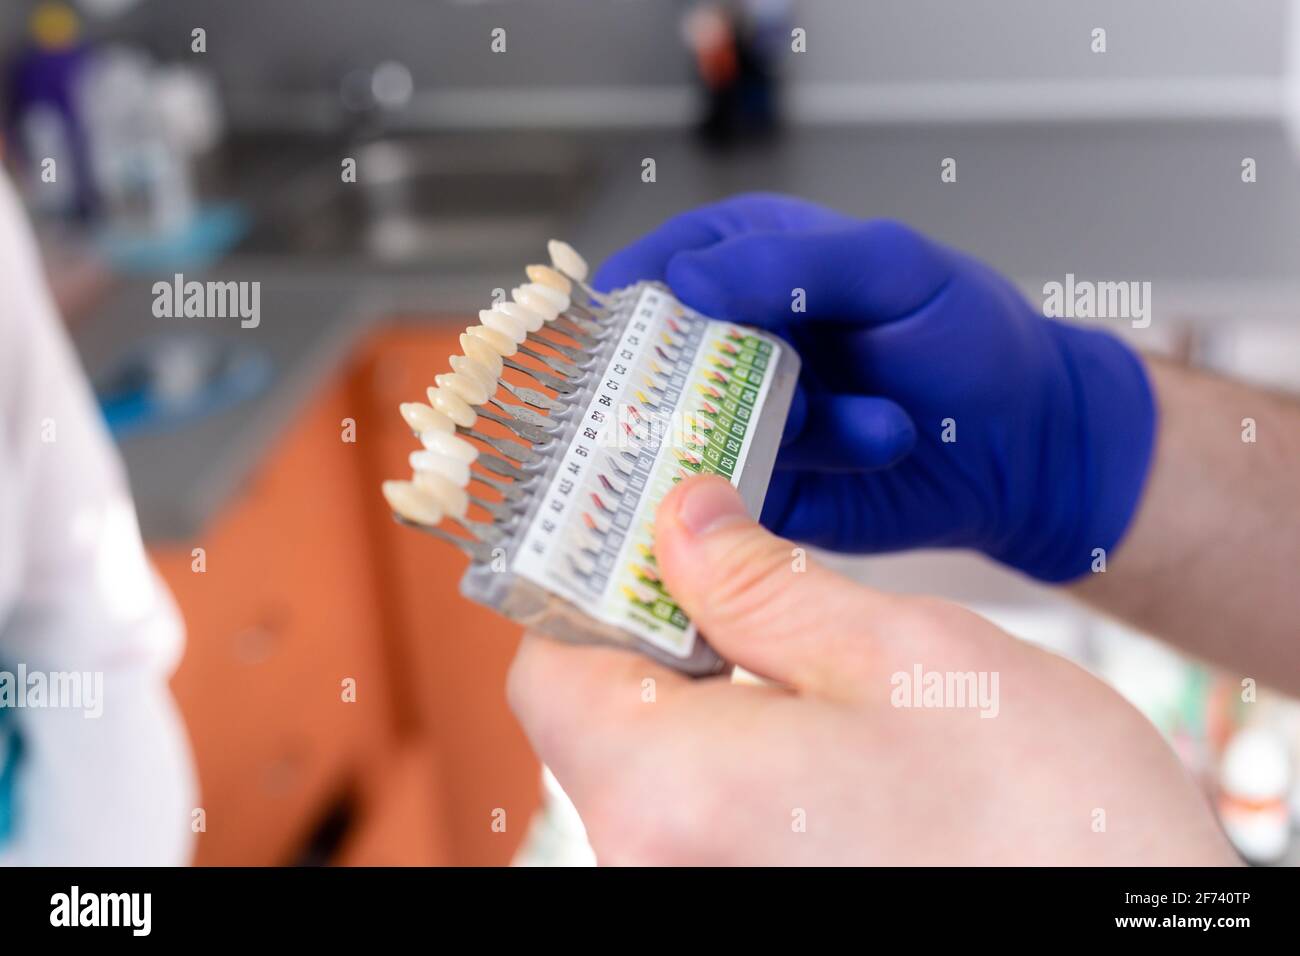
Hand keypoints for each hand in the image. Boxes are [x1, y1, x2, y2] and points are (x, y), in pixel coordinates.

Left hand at [508, 476, 1235, 864]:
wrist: (1129, 919)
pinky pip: (705, 806)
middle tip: (740, 566)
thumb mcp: (901, 654)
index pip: (550, 668)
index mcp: (671, 794)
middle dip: (658, 625)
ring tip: (796, 636)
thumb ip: (764, 586)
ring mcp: (705, 888)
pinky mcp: (756, 892)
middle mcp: (662, 861)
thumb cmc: (1044, 820)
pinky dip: (737, 742)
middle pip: (599, 714)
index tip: (653, 532)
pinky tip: (817, 712)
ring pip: (655, 757)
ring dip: (704, 682)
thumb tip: (682, 522)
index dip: (593, 583)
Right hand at [595, 194, 1155, 581]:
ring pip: (683, 437)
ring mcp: (737, 422)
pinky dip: (781, 481)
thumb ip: (792, 264)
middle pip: (642, 367)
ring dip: (780, 430)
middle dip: (690, 384)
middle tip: (781, 387)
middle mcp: (727, 345)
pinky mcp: (758, 491)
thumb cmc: (970, 339)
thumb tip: (685, 278)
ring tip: (877, 420)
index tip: (645, 337)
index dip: (632, 306)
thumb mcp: (894, 270)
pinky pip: (726, 495)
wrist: (1030, 448)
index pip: (648, 274)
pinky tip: (865, 451)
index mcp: (744, 264)